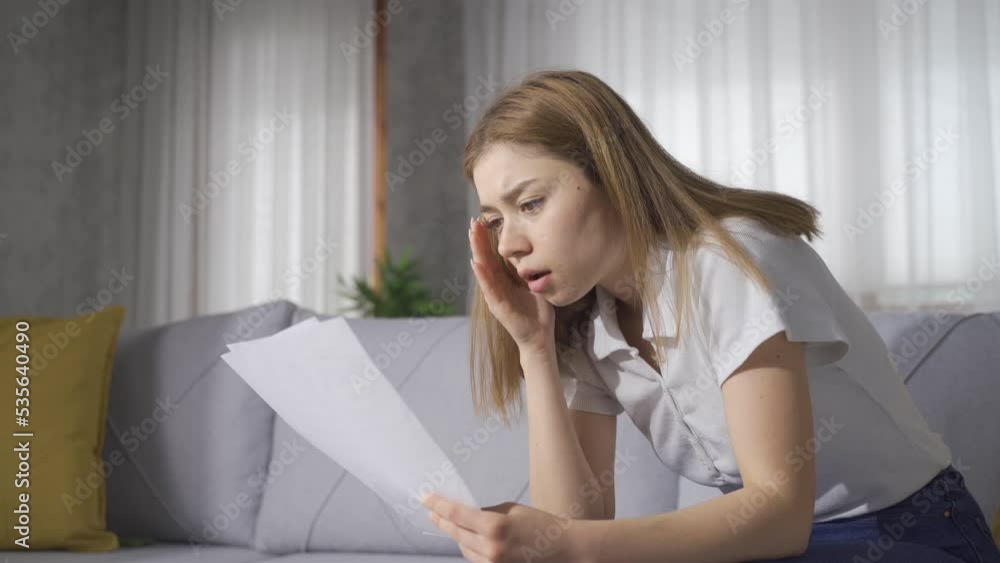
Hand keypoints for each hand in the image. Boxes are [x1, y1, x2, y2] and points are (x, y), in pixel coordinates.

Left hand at [422, 492, 587, 561]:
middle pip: (455, 532)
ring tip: (447, 522)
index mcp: (494, 526)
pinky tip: (465, 538)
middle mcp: (490, 548)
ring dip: (455, 535)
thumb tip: (465, 512)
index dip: (438, 505)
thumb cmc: (540, 524)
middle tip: (431, 511)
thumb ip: (486, 512)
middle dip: (441, 520)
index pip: (457, 514)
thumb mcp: (511, 510)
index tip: (426, 498)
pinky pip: (474, 558)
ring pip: (463, 548)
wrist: (562, 549)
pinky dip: (468, 547)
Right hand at [469, 217, 554, 353]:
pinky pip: (489, 288)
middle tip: (472, 222)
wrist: (539, 335)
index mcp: (503, 279)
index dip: (486, 239)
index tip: (481, 221)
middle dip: (478, 240)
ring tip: (471, 236)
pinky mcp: (498, 306)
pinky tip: (477, 264)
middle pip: (484, 258)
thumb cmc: (537, 310)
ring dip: (477, 252)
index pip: (492, 255)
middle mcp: (495, 286)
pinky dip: (482, 276)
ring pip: (483, 270)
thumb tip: (525, 248)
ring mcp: (495, 296)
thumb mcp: (532, 283)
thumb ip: (525, 268)